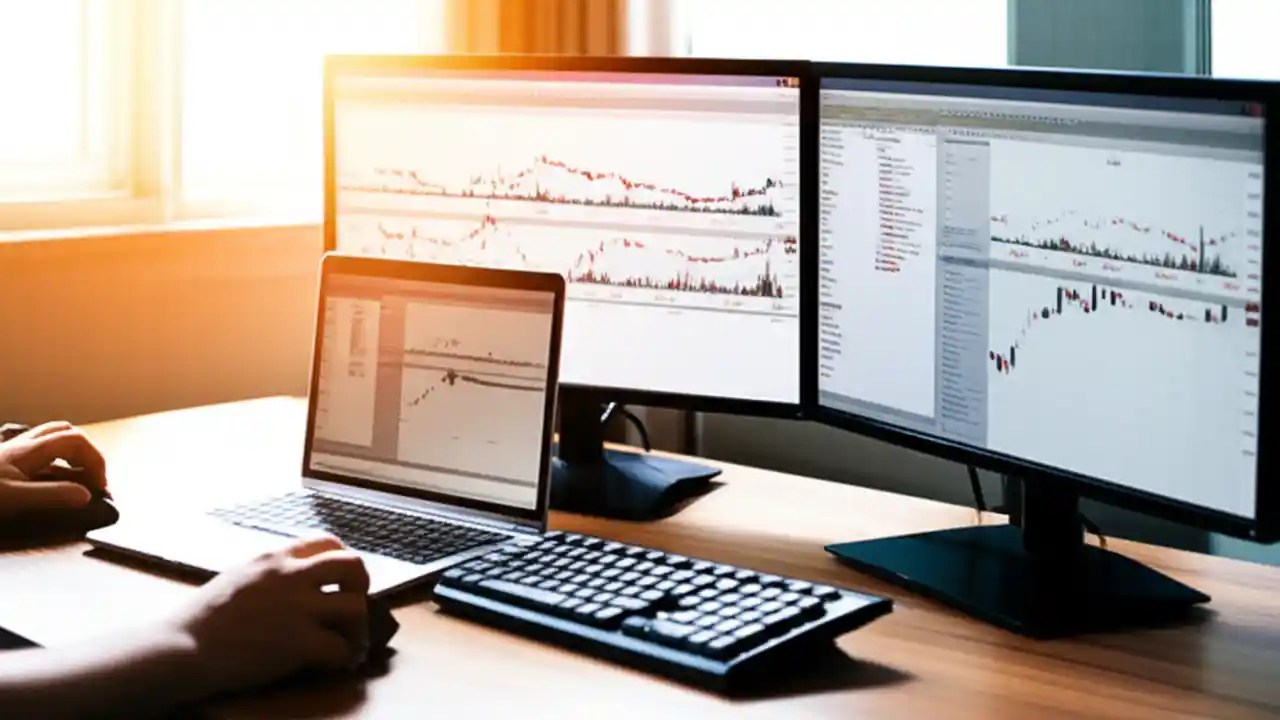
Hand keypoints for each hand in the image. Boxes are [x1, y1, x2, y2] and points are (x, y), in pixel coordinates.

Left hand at [0, 422, 107, 518]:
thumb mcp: (15, 498)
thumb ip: (52, 495)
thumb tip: (88, 495)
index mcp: (29, 450)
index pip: (76, 440)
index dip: (95, 461)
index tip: (99, 487)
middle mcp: (23, 443)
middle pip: (67, 432)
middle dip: (87, 453)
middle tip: (92, 479)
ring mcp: (12, 449)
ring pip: (52, 438)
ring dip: (72, 454)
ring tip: (76, 478)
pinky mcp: (4, 459)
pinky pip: (38, 450)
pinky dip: (55, 460)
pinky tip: (50, 479)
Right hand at [165, 535, 370, 695]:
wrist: (181, 648)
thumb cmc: (200, 618)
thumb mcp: (238, 576)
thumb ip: (268, 575)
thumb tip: (290, 583)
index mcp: (274, 557)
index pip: (327, 541)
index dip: (342, 562)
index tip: (339, 582)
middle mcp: (291, 576)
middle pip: (354, 565)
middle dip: (362, 587)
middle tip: (352, 608)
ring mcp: (298, 608)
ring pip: (357, 607)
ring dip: (358, 627)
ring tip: (348, 642)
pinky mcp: (299, 643)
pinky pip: (341, 648)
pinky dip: (343, 658)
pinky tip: (331, 665)